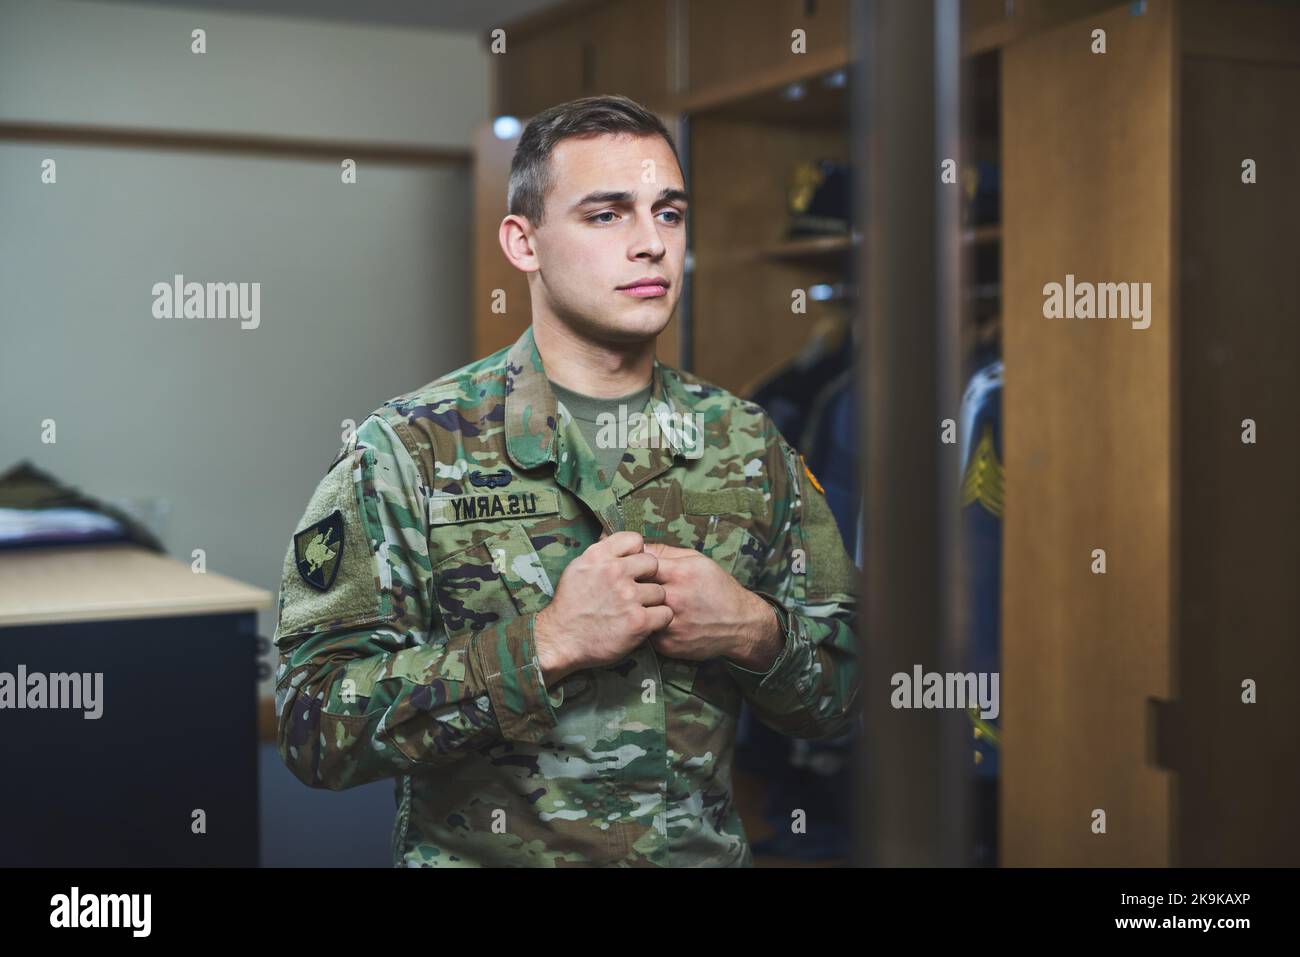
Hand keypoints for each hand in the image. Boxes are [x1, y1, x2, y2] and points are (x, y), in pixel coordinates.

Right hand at [534, 531, 670, 684]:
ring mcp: (628, 597)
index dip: (637, 554)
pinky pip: (665, 614)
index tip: (632, 568)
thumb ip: (601, 554)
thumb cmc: (569, 605)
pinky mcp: (638, 621)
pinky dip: (658, 621)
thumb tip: (618, 542)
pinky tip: (645, 624)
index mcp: (599, 555)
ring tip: (637, 611)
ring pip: (661, 592)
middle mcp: (614, 572)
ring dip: (652, 603)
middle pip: (653, 564)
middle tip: (637, 592)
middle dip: (648, 578)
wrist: (560, 640)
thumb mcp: (578, 568)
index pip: (635, 540)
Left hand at [641, 543, 782, 669]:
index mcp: (681, 573)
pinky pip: (646, 633)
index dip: (631, 565)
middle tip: (625, 588)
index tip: (628, 568)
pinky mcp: (668, 644)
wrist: (740, 625)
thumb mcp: (698, 561)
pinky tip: (653, 622)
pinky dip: (647, 627)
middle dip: (630, 588)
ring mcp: (671, 624)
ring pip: (637, 612)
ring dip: (636, 609)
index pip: (640, 564)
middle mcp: (675, 599)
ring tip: (637, 605)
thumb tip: (638, 547)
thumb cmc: (719, 589)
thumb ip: (666, 552)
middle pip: (635, 589)